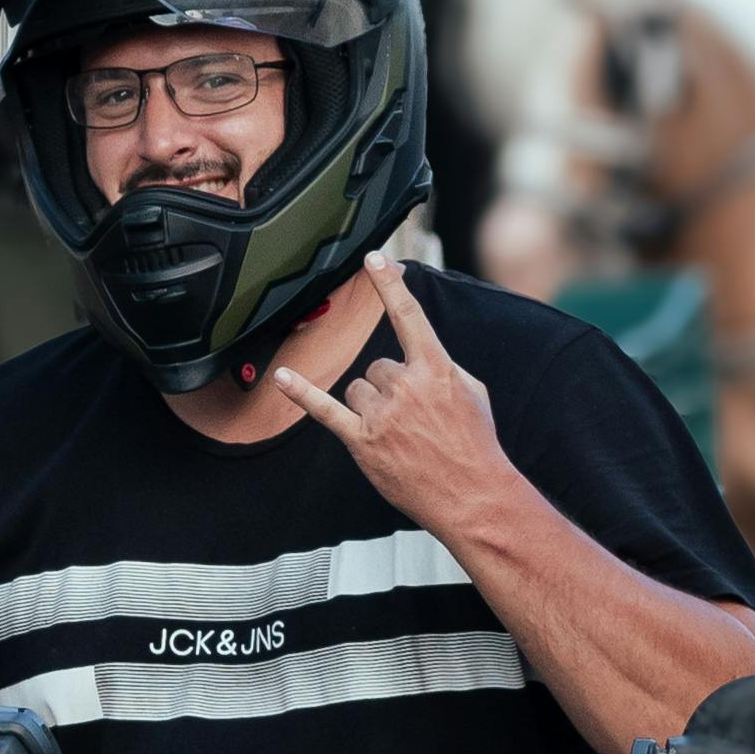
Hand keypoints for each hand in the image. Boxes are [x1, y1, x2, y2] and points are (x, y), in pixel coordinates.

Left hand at [272, 252, 507, 539]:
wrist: (472, 494)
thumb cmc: (473, 444)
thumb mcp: (471, 392)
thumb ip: (440, 366)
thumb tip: (418, 356)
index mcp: (436, 368)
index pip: (408, 316)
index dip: (389, 285)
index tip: (374, 259)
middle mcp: (406, 386)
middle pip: (377, 367)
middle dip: (391, 388)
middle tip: (413, 418)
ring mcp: (382, 414)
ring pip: (358, 389)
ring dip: (371, 406)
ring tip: (398, 434)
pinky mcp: (362, 440)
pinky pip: (324, 409)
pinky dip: (301, 393)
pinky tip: (281, 377)